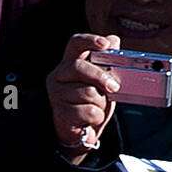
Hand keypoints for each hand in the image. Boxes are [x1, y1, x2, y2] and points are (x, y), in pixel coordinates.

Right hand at [46, 33, 121, 163]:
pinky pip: (88, 111)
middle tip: (114, 88)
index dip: (90, 41)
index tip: (105, 44)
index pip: (75, 44)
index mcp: (70, 63)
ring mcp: (56, 94)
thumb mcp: (101, 82)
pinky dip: (97, 117)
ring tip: (97, 108)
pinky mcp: (60, 113)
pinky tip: (91, 119)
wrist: (79, 132)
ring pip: (88, 92)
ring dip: (101, 103)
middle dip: (101, 77)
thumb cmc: (89, 103)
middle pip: (79, 67)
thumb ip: (106, 62)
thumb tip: (114, 40)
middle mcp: (59, 76)